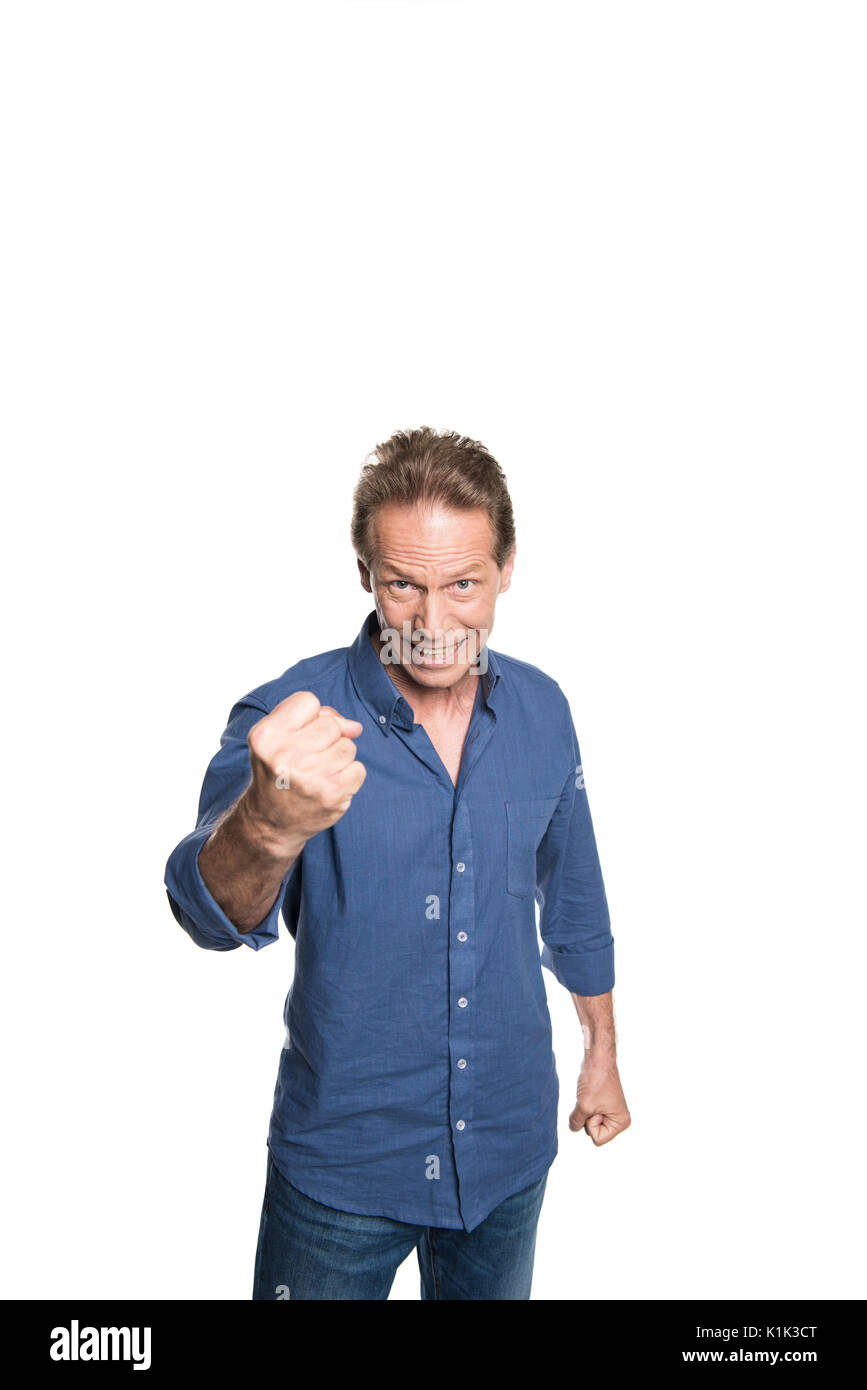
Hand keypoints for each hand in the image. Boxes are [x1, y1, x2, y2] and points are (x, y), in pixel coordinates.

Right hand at [245, 690, 366, 849]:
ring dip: (338, 758)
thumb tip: (355, 727)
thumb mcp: (277, 737)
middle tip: (308, 759)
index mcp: (266, 736)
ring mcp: (309, 777)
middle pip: (332, 724)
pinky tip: (328, 785)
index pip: (308, 701)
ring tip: (317, 772)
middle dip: (327, 738)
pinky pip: (358, 769)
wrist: (270, 822)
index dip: (309, 717)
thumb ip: (313, 718)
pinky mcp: (331, 795)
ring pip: (348, 746)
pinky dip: (348, 776)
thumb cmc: (277, 771)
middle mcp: (284, 756)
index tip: (298, 736)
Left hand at [569, 1054, 630, 1145]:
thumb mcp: (583, 1106)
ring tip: (592, 1095)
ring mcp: (611, 1111)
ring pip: (590, 1123)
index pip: (598, 1139)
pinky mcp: (603, 1104)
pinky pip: (589, 1113)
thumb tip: (573, 1128)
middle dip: (588, 1117)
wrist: (598, 1058)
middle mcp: (619, 1119)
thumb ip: (576, 1122)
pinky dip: (585, 1105)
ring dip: (586, 1110)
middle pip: (594, 1132)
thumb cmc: (596, 1080)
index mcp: (621, 1122)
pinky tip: (590, 1093)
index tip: (596, 1106)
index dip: (590, 1124)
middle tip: (594, 1099)